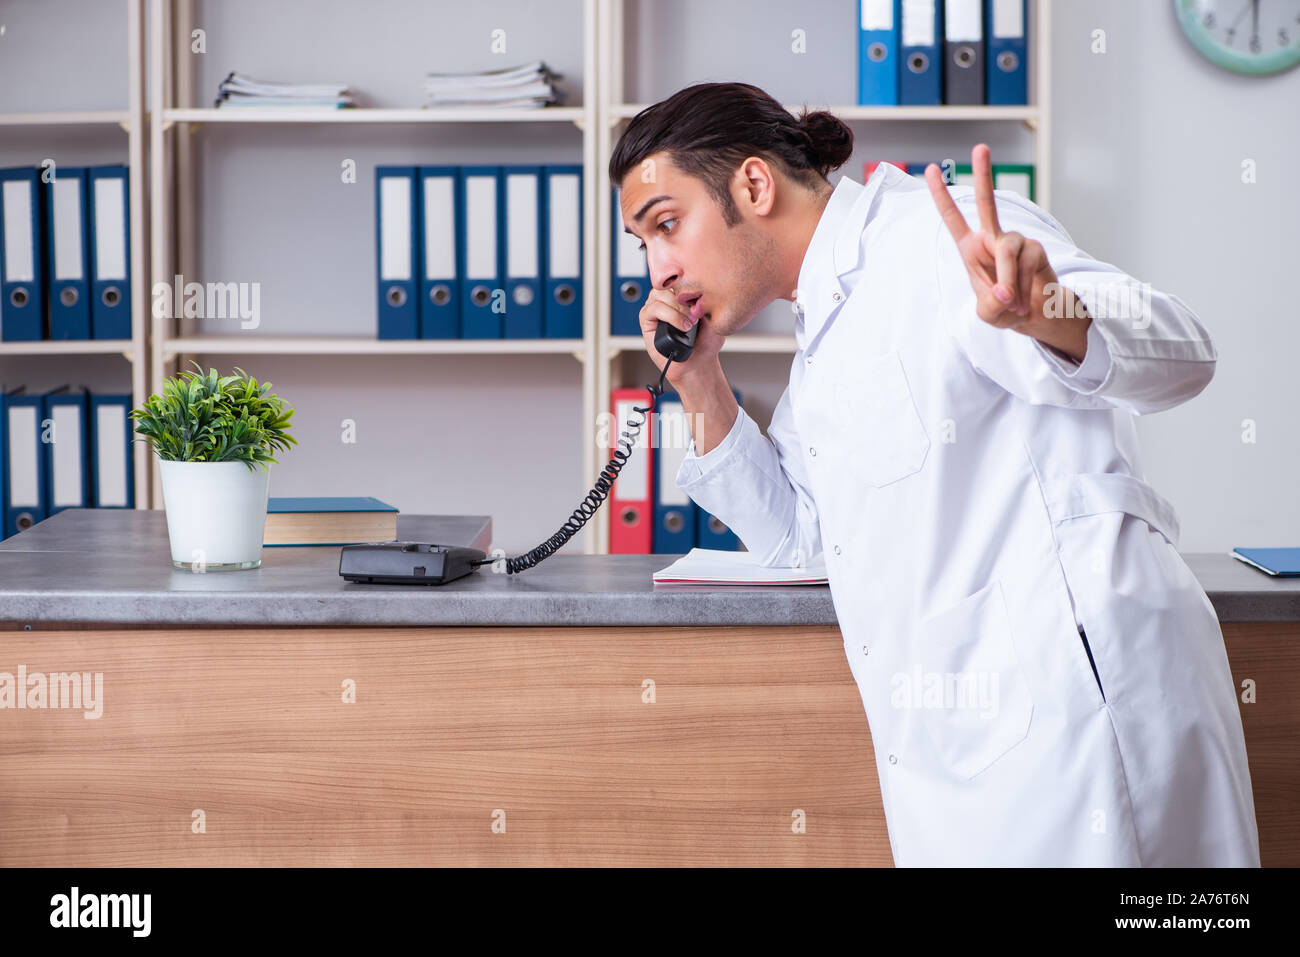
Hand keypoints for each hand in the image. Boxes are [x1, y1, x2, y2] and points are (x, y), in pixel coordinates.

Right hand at [638, 287, 723, 382]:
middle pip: (667, 283)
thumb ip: (706, 299)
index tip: (701, 295)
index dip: (689, 282)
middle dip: (683, 298)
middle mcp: (667, 299)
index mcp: (681, 294)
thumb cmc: (706, 343)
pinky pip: (652, 309)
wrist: (699, 365)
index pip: (679, 275)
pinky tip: (681, 327)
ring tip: (689, 324)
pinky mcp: (647, 321)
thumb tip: (698, 288)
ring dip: (677, 309)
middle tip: (696, 315)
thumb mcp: (714, 316)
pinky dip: (669, 316)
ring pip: (659, 295)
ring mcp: (656, 309)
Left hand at [924, 145, 1081, 352]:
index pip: (953, 218)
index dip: (941, 195)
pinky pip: (1026, 266)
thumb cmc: (1005, 307)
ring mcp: (1016, 241)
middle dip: (983, 175)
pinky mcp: (1036, 249)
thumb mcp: (988, 311)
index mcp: (971, 248)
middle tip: (980, 147)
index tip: (929, 169)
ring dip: (1009, 282)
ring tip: (1011, 304)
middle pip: (987, 202)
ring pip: (1007, 251)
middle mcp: (993, 238)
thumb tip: (1005, 290)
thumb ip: (990, 302)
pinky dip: (1023, 288)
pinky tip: (1024, 300)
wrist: (1035, 314)